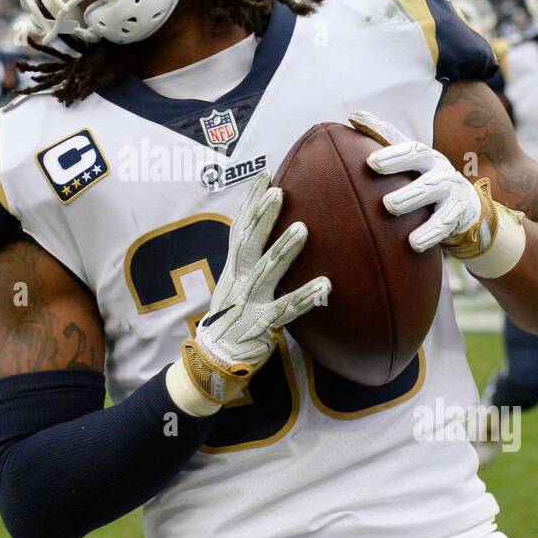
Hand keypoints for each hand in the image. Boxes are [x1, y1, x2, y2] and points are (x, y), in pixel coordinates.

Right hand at [170, 172, 330, 412]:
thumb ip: (252, 265)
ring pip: (266, 272)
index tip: (265, 174)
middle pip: (248, 243)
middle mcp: (238, 282)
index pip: (239, 228)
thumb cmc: (232, 322)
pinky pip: (285, 310)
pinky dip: (305, 297)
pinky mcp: (260, 326)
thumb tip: (273, 241)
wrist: (212, 363)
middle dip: (262, 216)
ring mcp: (247, 303)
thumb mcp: (236, 288)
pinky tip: (325, 286)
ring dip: (284, 251)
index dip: (250, 201)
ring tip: (303, 229)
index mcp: (233, 270)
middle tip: (279, 192)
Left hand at [349, 110, 482, 251]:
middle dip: (396, 159)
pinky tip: (413, 243)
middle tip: (372, 165)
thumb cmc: (424, 182)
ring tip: (390, 206)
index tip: (358, 132)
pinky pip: (445, 222)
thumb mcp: (408, 163)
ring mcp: (450, 188)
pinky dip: (430, 233)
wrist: (465, 209)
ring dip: (411, 196)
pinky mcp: (459, 213)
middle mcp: (436, 166)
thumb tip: (351, 115)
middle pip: (419, 156)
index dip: (380, 131)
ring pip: (433, 189)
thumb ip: (383, 141)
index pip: (401, 138)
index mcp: (421, 154)